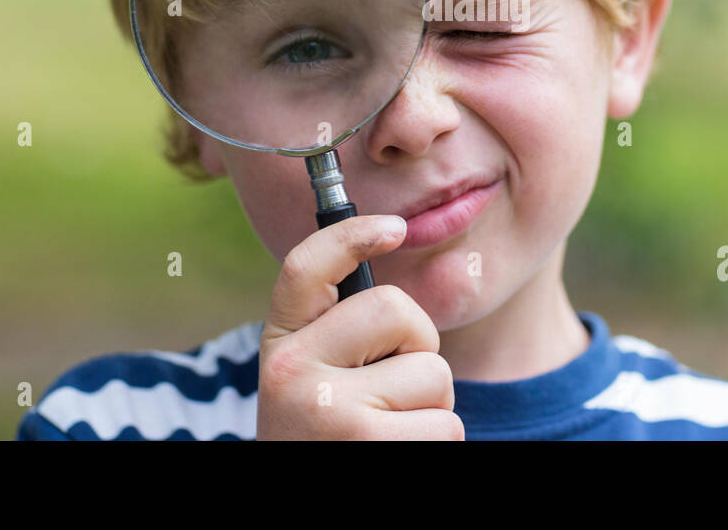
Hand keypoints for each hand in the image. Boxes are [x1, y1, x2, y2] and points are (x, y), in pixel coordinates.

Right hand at [255, 213, 463, 439]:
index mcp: (280, 345)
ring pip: (432, 372)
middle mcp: (292, 372)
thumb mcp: (316, 379)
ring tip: (389, 435)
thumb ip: (342, 330)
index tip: (394, 227)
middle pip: (396, 310)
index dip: (351, 235)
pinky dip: (437, 442)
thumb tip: (392, 236)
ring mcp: (328, 410)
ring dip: (431, 407)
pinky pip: (446, 423)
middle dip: (417, 345)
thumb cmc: (329, 439)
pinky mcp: (368, 446)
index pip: (304, 267)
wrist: (305, 513)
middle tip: (393, 389)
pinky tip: (398, 455)